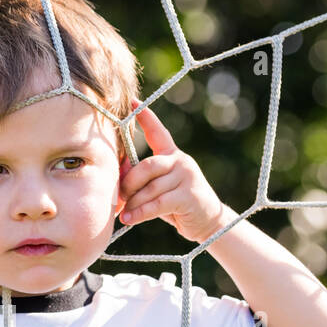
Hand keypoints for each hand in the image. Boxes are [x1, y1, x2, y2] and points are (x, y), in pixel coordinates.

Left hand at [116, 98, 232, 243]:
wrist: (208, 223)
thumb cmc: (177, 205)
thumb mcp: (159, 189)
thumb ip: (142, 180)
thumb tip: (117, 175)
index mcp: (173, 155)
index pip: (158, 132)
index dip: (145, 118)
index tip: (132, 103)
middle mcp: (181, 161)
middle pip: (146, 166)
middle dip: (129, 183)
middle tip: (120, 197)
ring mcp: (187, 177)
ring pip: (150, 188)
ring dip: (133, 202)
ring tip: (124, 213)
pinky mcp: (188, 196)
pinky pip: (157, 204)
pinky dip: (140, 213)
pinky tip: (129, 219)